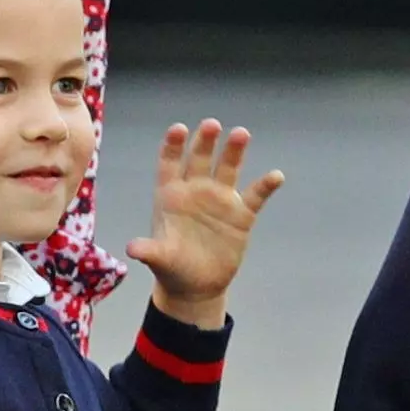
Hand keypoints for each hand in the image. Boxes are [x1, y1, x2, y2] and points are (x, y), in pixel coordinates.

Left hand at [129, 119, 283, 325]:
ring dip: (234, 151)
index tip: (179, 129)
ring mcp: (220, 200)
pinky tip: (276, 176)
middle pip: (200, 159)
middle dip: (205, 141)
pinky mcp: (241, 216)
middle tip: (211, 125)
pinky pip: (256, 196)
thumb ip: (149, 250)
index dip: (173, 145)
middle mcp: (196, 191)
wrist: (197, 286)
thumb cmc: (172, 267)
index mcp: (171, 195)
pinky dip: (266, 186)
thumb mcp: (160, 259)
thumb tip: (133, 249)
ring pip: (228, 169)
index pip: (170, 163)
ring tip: (241, 134)